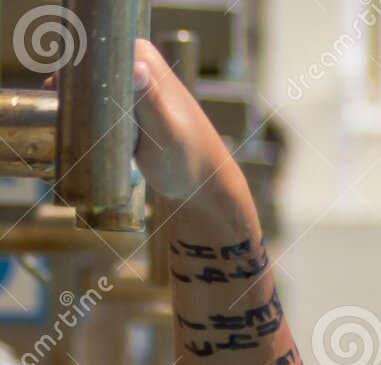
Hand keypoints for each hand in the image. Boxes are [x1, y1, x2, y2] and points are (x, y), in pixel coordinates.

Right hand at [48, 39, 237, 203]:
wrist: (205, 187)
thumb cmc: (188, 161)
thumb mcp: (165, 131)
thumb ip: (151, 100)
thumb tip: (136, 67)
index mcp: (147, 60)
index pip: (96, 49)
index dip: (75, 69)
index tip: (63, 93)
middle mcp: (140, 66)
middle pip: (89, 67)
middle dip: (72, 88)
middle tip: (67, 115)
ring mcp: (135, 88)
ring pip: (92, 86)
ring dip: (76, 102)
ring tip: (73, 125)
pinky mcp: (131, 110)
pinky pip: (99, 103)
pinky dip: (86, 114)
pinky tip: (79, 131)